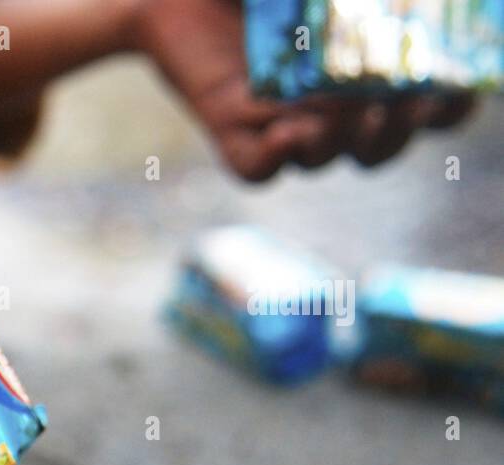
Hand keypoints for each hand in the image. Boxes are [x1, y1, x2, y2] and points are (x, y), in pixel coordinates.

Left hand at [131, 0, 475, 180]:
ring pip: (322, 159)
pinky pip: (256, 170)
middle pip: (379, 147)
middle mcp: (327, 107)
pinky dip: (274, 160)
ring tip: (342, 109)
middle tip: (403, 104)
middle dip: (398, 133)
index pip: (427, 109)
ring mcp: (278, 122)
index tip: (456, 87)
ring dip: (340, 141)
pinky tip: (286, 131)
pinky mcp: (229, 129)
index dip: (449, 108)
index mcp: (365, 73)